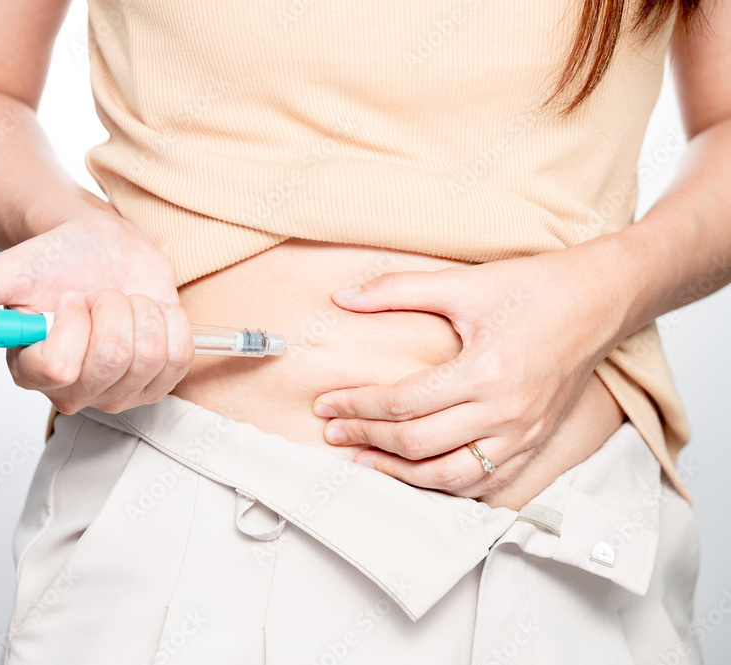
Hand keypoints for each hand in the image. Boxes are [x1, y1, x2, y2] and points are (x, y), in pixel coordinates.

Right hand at [0, 206, 194, 413]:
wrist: (100, 249)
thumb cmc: (56, 261)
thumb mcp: (11, 268)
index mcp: (33, 371)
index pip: (59, 368)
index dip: (71, 324)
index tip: (68, 296)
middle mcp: (76, 391)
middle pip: (111, 360)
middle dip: (111, 307)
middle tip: (97, 294)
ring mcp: (121, 391)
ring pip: (151, 354)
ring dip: (140, 309)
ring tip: (121, 299)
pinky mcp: (160, 379)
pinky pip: (180, 353)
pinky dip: (170, 319)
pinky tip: (148, 310)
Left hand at [311, 249, 624, 497]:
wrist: (601, 299)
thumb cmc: (534, 288)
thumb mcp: (463, 283)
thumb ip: (397, 290)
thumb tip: (342, 298)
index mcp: (485, 372)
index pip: (403, 404)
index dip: (357, 406)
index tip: (326, 405)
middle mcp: (506, 412)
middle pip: (419, 445)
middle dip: (367, 440)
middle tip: (334, 432)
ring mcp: (524, 433)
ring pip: (451, 477)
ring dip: (401, 474)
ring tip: (364, 459)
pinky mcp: (536, 441)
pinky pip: (487, 483)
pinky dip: (448, 487)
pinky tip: (418, 476)